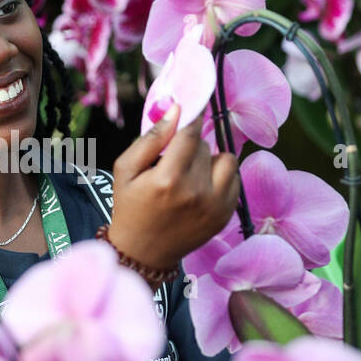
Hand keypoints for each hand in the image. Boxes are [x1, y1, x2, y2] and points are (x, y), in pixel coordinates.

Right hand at [107, 105, 240, 271]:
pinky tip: (202, 186)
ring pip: (226, 159)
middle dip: (190, 146)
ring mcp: (215, 206)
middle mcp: (196, 192)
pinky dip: (220, 177)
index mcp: (168, 179)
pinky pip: (234, 179)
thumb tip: (177, 109)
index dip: (191, 117)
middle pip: (204, 145)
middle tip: (174, 160)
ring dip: (210, 159)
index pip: (190, 134)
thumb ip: (150, 138)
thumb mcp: (126, 170)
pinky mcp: (225, 215)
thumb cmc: (130, 206)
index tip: (191, 107)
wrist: (143, 252)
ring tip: (191, 172)